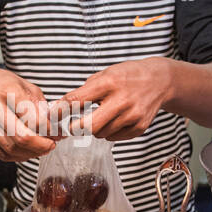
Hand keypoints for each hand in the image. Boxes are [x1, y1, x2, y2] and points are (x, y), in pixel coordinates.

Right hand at [0, 66, 55, 162]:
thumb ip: (40, 106)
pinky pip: (3, 154)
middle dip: (42, 145)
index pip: (33, 118)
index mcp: (7, 91)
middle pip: (21, 137)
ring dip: (31, 153)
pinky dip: (19, 156)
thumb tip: (53, 126)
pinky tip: (28, 150)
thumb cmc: (2, 85)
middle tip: (52, 144)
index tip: (58, 132)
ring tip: (42, 148)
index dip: (49, 130)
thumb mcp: (26, 85)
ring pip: (12, 149)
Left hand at [58, 59, 173, 141]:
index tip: (52, 116)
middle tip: (73, 125)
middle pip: (89, 126)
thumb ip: (85, 90)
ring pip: (101, 134)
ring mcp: (132, 116)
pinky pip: (114, 138)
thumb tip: (61, 107)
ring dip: (95, 128)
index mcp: (109, 83)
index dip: (61, 110)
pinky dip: (110, 132)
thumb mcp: (106, 74)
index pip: (78, 100)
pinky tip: (116, 119)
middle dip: (77, 127)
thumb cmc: (129, 76)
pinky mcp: (139, 127)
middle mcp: (122, 100)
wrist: (160, 80)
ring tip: (102, 115)